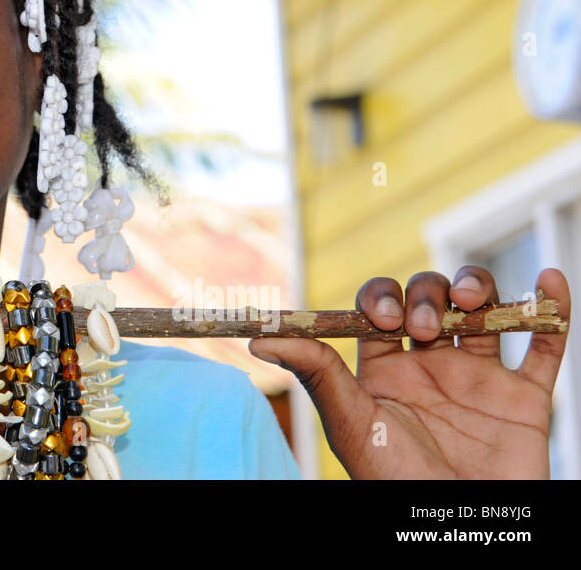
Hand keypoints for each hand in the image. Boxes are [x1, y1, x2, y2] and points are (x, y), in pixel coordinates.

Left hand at [250, 266, 569, 477]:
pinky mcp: (525, 399)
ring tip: (471, 304)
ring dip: (479, 289)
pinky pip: (545, 345)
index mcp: (385, 371)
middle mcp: (431, 368)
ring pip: (483, 310)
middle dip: (428, 295)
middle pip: (431, 299)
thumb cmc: (397, 482)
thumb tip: (258, 337)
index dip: (382, 298)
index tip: (385, 317)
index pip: (380, 308)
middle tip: (425, 327)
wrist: (458, 529)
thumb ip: (314, 373)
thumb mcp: (351, 423)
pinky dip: (552, 310)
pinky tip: (551, 280)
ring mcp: (480, 380)